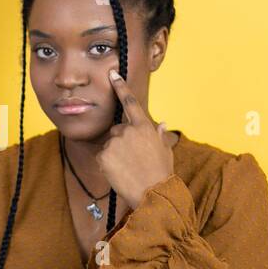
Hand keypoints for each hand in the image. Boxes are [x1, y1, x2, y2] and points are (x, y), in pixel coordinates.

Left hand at [95, 70, 174, 208]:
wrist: (153, 194)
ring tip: (128, 168)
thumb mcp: (165, 151)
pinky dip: (107, 165)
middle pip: (116, 130)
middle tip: (132, 159)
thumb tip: (162, 123)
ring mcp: (114, 142)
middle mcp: (128, 131)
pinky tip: (119, 173)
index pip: (130, 102)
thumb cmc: (161, 174)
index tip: (112, 74)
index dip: (120, 87)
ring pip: (109, 144)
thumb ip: (160, 135)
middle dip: (121, 141)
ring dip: (114, 154)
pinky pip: (102, 157)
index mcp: (144, 127)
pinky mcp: (104, 155)